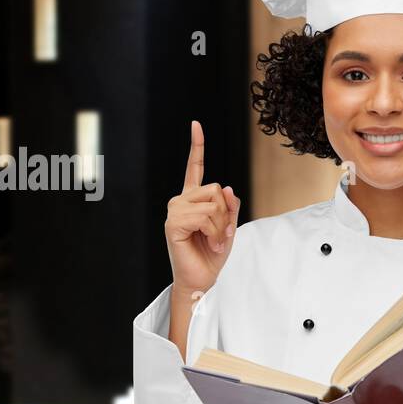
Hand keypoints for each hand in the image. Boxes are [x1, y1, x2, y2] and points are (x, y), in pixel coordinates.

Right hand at [164, 120, 240, 296]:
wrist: (202, 279)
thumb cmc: (212, 254)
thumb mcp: (229, 226)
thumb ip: (229, 205)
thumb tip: (224, 186)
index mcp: (193, 199)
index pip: (194, 168)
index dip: (196, 146)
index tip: (196, 124)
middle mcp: (181, 200)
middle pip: (214, 188)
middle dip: (225, 213)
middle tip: (221, 233)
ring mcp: (175, 210)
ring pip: (212, 202)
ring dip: (220, 224)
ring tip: (214, 239)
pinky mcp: (173, 223)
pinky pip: (205, 216)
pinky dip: (214, 231)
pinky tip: (209, 242)